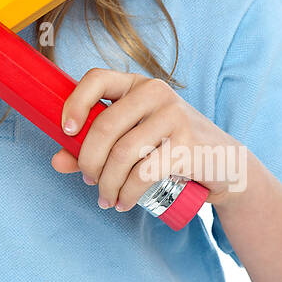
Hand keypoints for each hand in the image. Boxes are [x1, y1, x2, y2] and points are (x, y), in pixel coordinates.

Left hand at [49, 68, 245, 210]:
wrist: (225, 164)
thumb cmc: (169, 148)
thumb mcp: (132, 141)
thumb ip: (92, 147)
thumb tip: (56, 159)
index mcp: (137, 85)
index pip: (96, 78)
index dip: (75, 102)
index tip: (65, 131)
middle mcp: (156, 93)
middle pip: (105, 126)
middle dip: (88, 161)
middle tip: (88, 180)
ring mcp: (175, 117)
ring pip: (122, 154)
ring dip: (107, 183)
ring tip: (106, 198)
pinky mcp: (188, 144)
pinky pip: (144, 173)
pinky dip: (128, 193)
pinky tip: (124, 203)